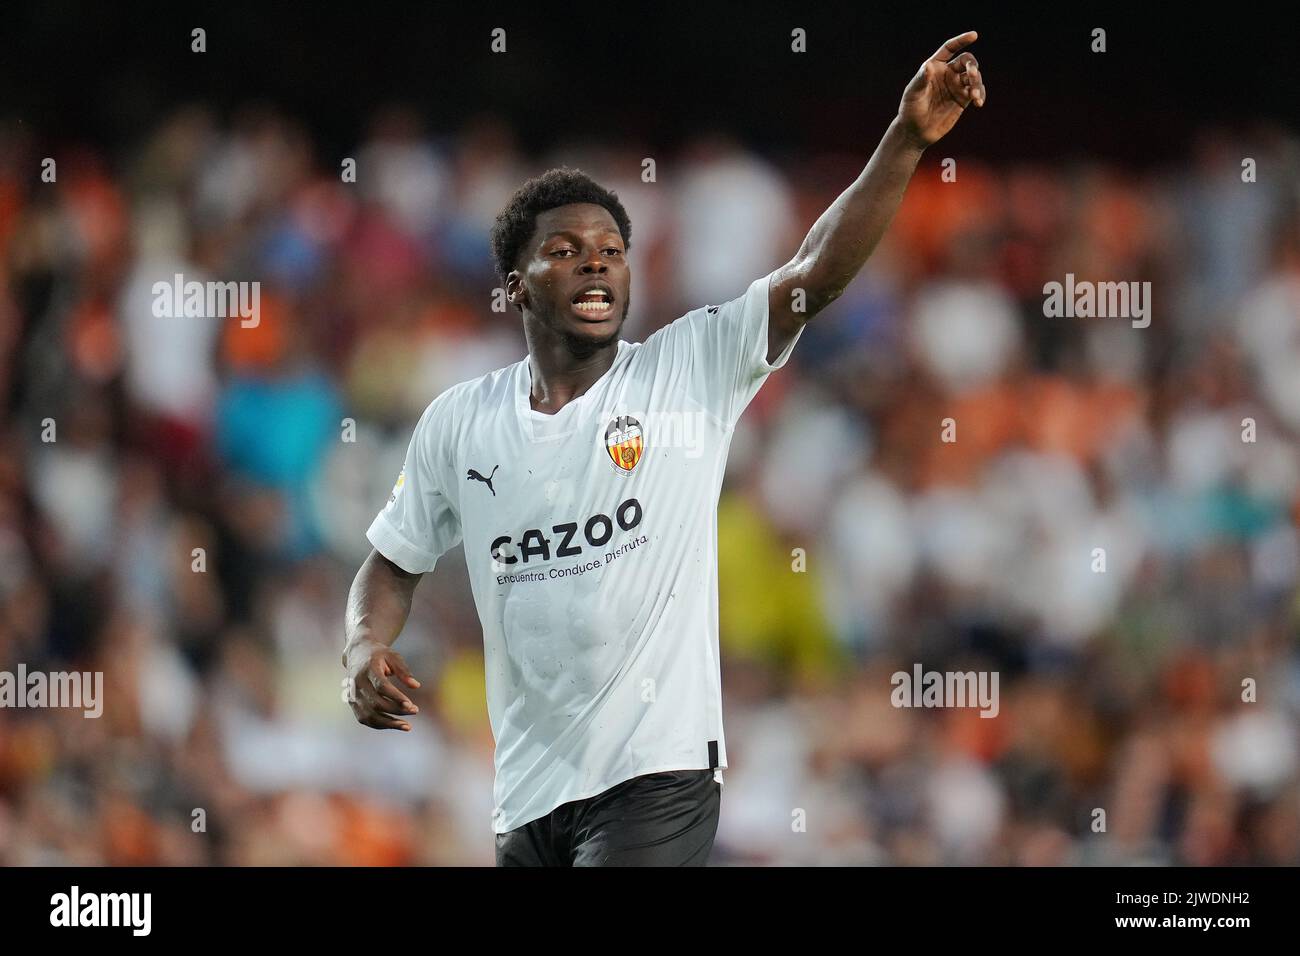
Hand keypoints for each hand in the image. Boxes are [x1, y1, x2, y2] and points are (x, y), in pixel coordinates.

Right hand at [342, 638, 420, 730]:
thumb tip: (416, 686)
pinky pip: (365, 719)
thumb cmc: (379, 655)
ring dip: (389, 723)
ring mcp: (352, 695)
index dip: (396, 697)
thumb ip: (404, 671)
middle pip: (376, 703)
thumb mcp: (393, 657)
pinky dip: (380, 725)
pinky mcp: (352, 703)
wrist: (357, 654)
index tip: (411, 705)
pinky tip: (394, 724)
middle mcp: (357, 684)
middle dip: (397, 710)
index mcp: (368, 669)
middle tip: (415, 710)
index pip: (381, 687)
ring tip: (407, 726)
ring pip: (369, 715)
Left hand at [897, 31, 985, 149]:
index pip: (950, 48)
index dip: (961, 40)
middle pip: (966, 61)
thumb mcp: (913, 94)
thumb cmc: (910, 109)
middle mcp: (948, 73)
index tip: (974, 35)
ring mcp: (956, 86)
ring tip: (974, 96)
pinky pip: (977, 92)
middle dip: (972, 66)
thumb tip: (929, 67)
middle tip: (972, 75)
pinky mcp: (963, 99)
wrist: (915, 131)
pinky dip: (981, 94)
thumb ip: (921, 80)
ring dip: (977, 83)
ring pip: (974, 77)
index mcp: (935, 66)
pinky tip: (979, 102)